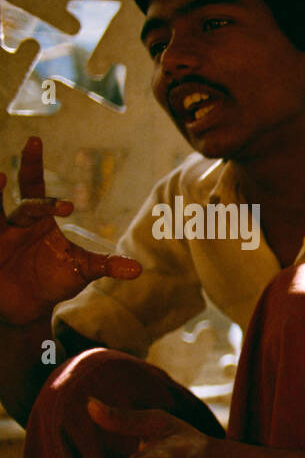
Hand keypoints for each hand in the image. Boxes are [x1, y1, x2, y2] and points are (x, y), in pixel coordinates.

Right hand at [0, 137, 139, 325]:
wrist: (29, 307)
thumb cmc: (52, 280)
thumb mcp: (80, 270)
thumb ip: (106, 265)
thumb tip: (138, 269)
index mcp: (36, 219)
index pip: (34, 185)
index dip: (33, 164)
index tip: (41, 152)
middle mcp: (14, 223)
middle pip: (21, 197)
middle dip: (29, 179)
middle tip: (34, 150)